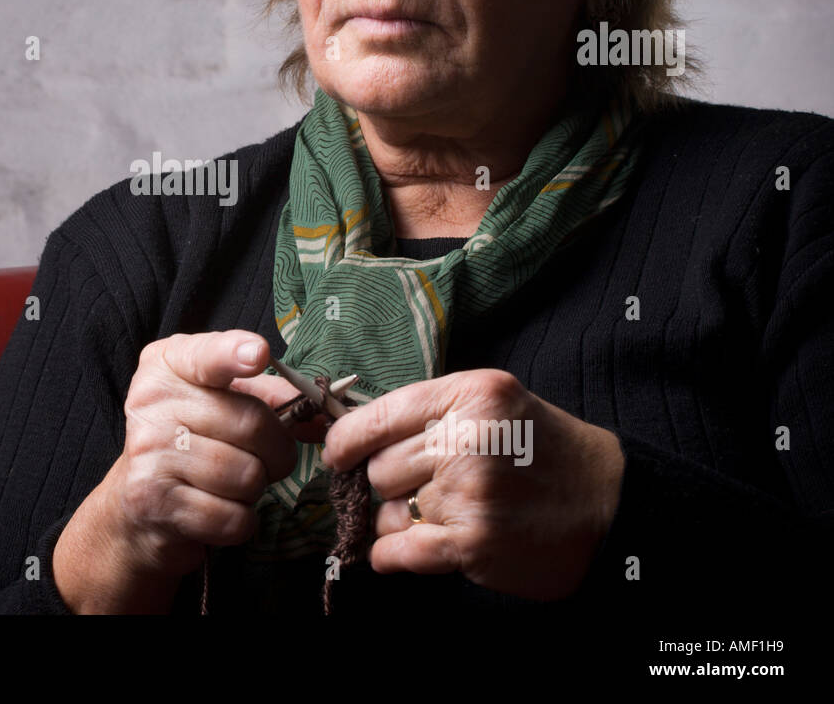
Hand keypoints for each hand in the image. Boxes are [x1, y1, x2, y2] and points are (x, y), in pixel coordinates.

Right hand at [54, 330, 317, 611]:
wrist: (137, 507)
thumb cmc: (193, 443)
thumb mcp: (223, 402)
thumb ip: (269, 396)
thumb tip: (320, 418)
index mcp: (168, 365)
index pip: (208, 355)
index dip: (235, 353)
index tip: (258, 354)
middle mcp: (151, 402)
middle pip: (251, 423)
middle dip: (277, 451)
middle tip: (265, 460)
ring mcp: (148, 453)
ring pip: (246, 475)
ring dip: (255, 489)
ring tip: (232, 484)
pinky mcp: (153, 502)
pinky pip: (232, 517)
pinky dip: (240, 522)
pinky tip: (219, 511)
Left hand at [321, 368, 624, 600]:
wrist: (611, 504)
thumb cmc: (543, 450)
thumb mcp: (493, 403)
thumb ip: (429, 411)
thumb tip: (351, 433)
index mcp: (469, 395)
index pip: (375, 417)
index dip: (345, 441)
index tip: (339, 454)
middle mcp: (467, 440)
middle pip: (378, 469)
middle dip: (385, 484)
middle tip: (413, 489)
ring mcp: (470, 494)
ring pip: (386, 512)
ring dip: (397, 520)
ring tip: (435, 516)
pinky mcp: (473, 543)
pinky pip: (398, 552)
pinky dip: (391, 555)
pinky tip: (405, 550)